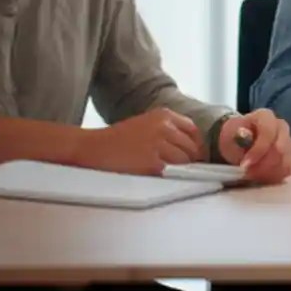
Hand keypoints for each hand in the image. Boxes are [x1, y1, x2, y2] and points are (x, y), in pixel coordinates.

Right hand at [74, 108, 202, 175]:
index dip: (196, 144)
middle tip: (186, 167)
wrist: (94, 147)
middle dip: (191, 158)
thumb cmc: (118, 138)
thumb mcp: (147, 123)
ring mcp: (159, 145)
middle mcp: (164, 127)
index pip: (193, 129)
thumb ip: (168, 129)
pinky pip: (172, 171)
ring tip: (171, 171)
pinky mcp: (153, 163)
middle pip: (192, 147)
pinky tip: (160, 174)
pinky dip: (171, 175)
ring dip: (182, 168)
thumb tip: (190, 145)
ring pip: (185, 160)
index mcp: (164, 115)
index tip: (195, 153)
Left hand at [217, 109, 290, 184]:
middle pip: (280, 150)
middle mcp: (282, 127)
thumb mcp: (230, 134)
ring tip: (251, 175)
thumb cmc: (235, 136)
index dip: (258, 151)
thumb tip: (244, 135)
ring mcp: (289, 142)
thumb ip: (237, 136)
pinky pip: (286, 170)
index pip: (268, 132)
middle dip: (262, 165)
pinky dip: (273, 177)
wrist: (241, 141)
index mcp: (266, 117)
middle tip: (247, 173)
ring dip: (267, 173)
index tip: (244, 165)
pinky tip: (260, 176)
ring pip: (284, 162)